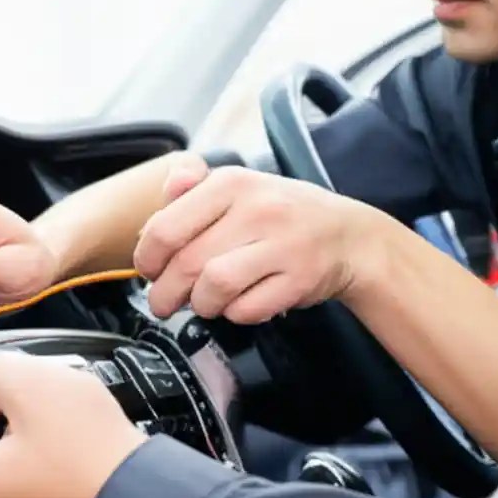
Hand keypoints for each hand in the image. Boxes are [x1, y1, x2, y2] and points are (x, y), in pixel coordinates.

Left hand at [134, 162, 383, 322]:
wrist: (349, 236)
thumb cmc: (280, 216)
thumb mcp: (236, 190)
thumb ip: (189, 194)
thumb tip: (153, 213)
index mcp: (232, 183)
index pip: (165, 228)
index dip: (148, 260)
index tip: (150, 271)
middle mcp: (258, 209)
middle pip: (186, 264)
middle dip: (166, 293)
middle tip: (165, 302)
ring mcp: (283, 245)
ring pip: (214, 288)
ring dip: (201, 305)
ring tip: (205, 303)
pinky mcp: (300, 279)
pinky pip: (247, 310)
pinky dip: (236, 314)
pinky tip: (240, 303)